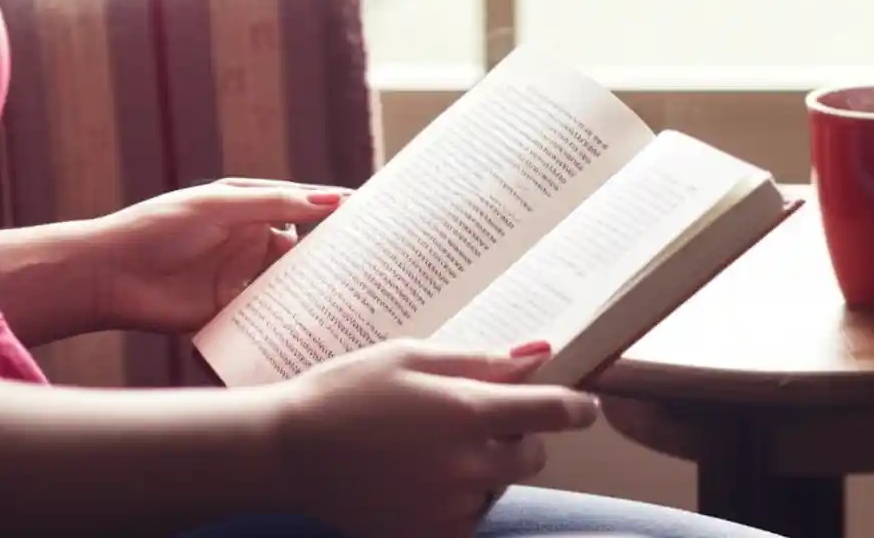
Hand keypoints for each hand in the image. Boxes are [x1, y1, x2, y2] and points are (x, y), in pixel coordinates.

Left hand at [91, 178, 350, 333]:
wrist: (106, 276)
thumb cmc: (158, 228)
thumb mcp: (220, 205)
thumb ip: (273, 203)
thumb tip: (330, 200)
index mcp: (250, 209)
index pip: (304, 207)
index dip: (337, 211)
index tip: (376, 216)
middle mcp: (250, 243)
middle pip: (304, 250)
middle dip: (334, 257)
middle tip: (375, 265)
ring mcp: (242, 278)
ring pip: (290, 284)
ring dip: (315, 290)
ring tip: (358, 298)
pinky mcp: (230, 312)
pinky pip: (269, 316)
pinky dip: (290, 319)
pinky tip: (317, 325)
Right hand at [272, 339, 598, 537]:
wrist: (287, 453)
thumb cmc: (346, 391)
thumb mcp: (411, 357)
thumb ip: (481, 361)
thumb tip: (540, 354)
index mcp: (465, 411)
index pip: (550, 411)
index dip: (576, 407)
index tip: (585, 405)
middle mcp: (466, 464)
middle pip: (532, 455)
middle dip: (520, 436)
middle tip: (475, 420)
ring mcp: (449, 507)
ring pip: (499, 487)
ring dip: (485, 469)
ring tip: (429, 450)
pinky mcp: (430, 536)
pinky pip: (470, 519)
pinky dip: (459, 501)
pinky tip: (420, 481)